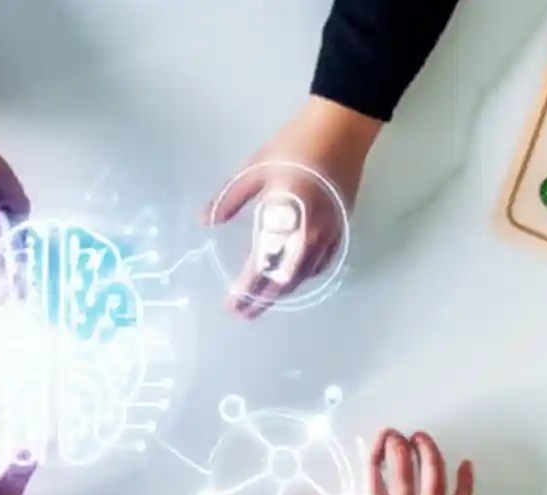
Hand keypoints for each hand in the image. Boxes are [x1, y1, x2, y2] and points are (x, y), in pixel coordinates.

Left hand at [203, 96, 381, 318]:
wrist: (342, 129)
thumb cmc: (294, 146)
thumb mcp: (253, 169)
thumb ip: (229, 199)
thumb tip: (204, 220)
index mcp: (284, 218)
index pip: (262, 264)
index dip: (247, 288)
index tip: (232, 303)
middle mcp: (309, 233)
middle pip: (285, 279)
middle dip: (263, 300)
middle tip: (243, 313)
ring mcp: (329, 232)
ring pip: (304, 275)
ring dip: (283, 291)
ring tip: (263, 301)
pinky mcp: (341, 228)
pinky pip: (323, 264)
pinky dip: (304, 276)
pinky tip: (293, 279)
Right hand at [315, 429, 485, 494]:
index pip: (376, 485)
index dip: (375, 457)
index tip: (374, 438)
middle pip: (406, 478)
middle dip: (400, 449)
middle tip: (393, 432)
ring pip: (436, 487)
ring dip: (431, 457)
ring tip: (422, 437)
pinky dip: (465, 486)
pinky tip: (467, 466)